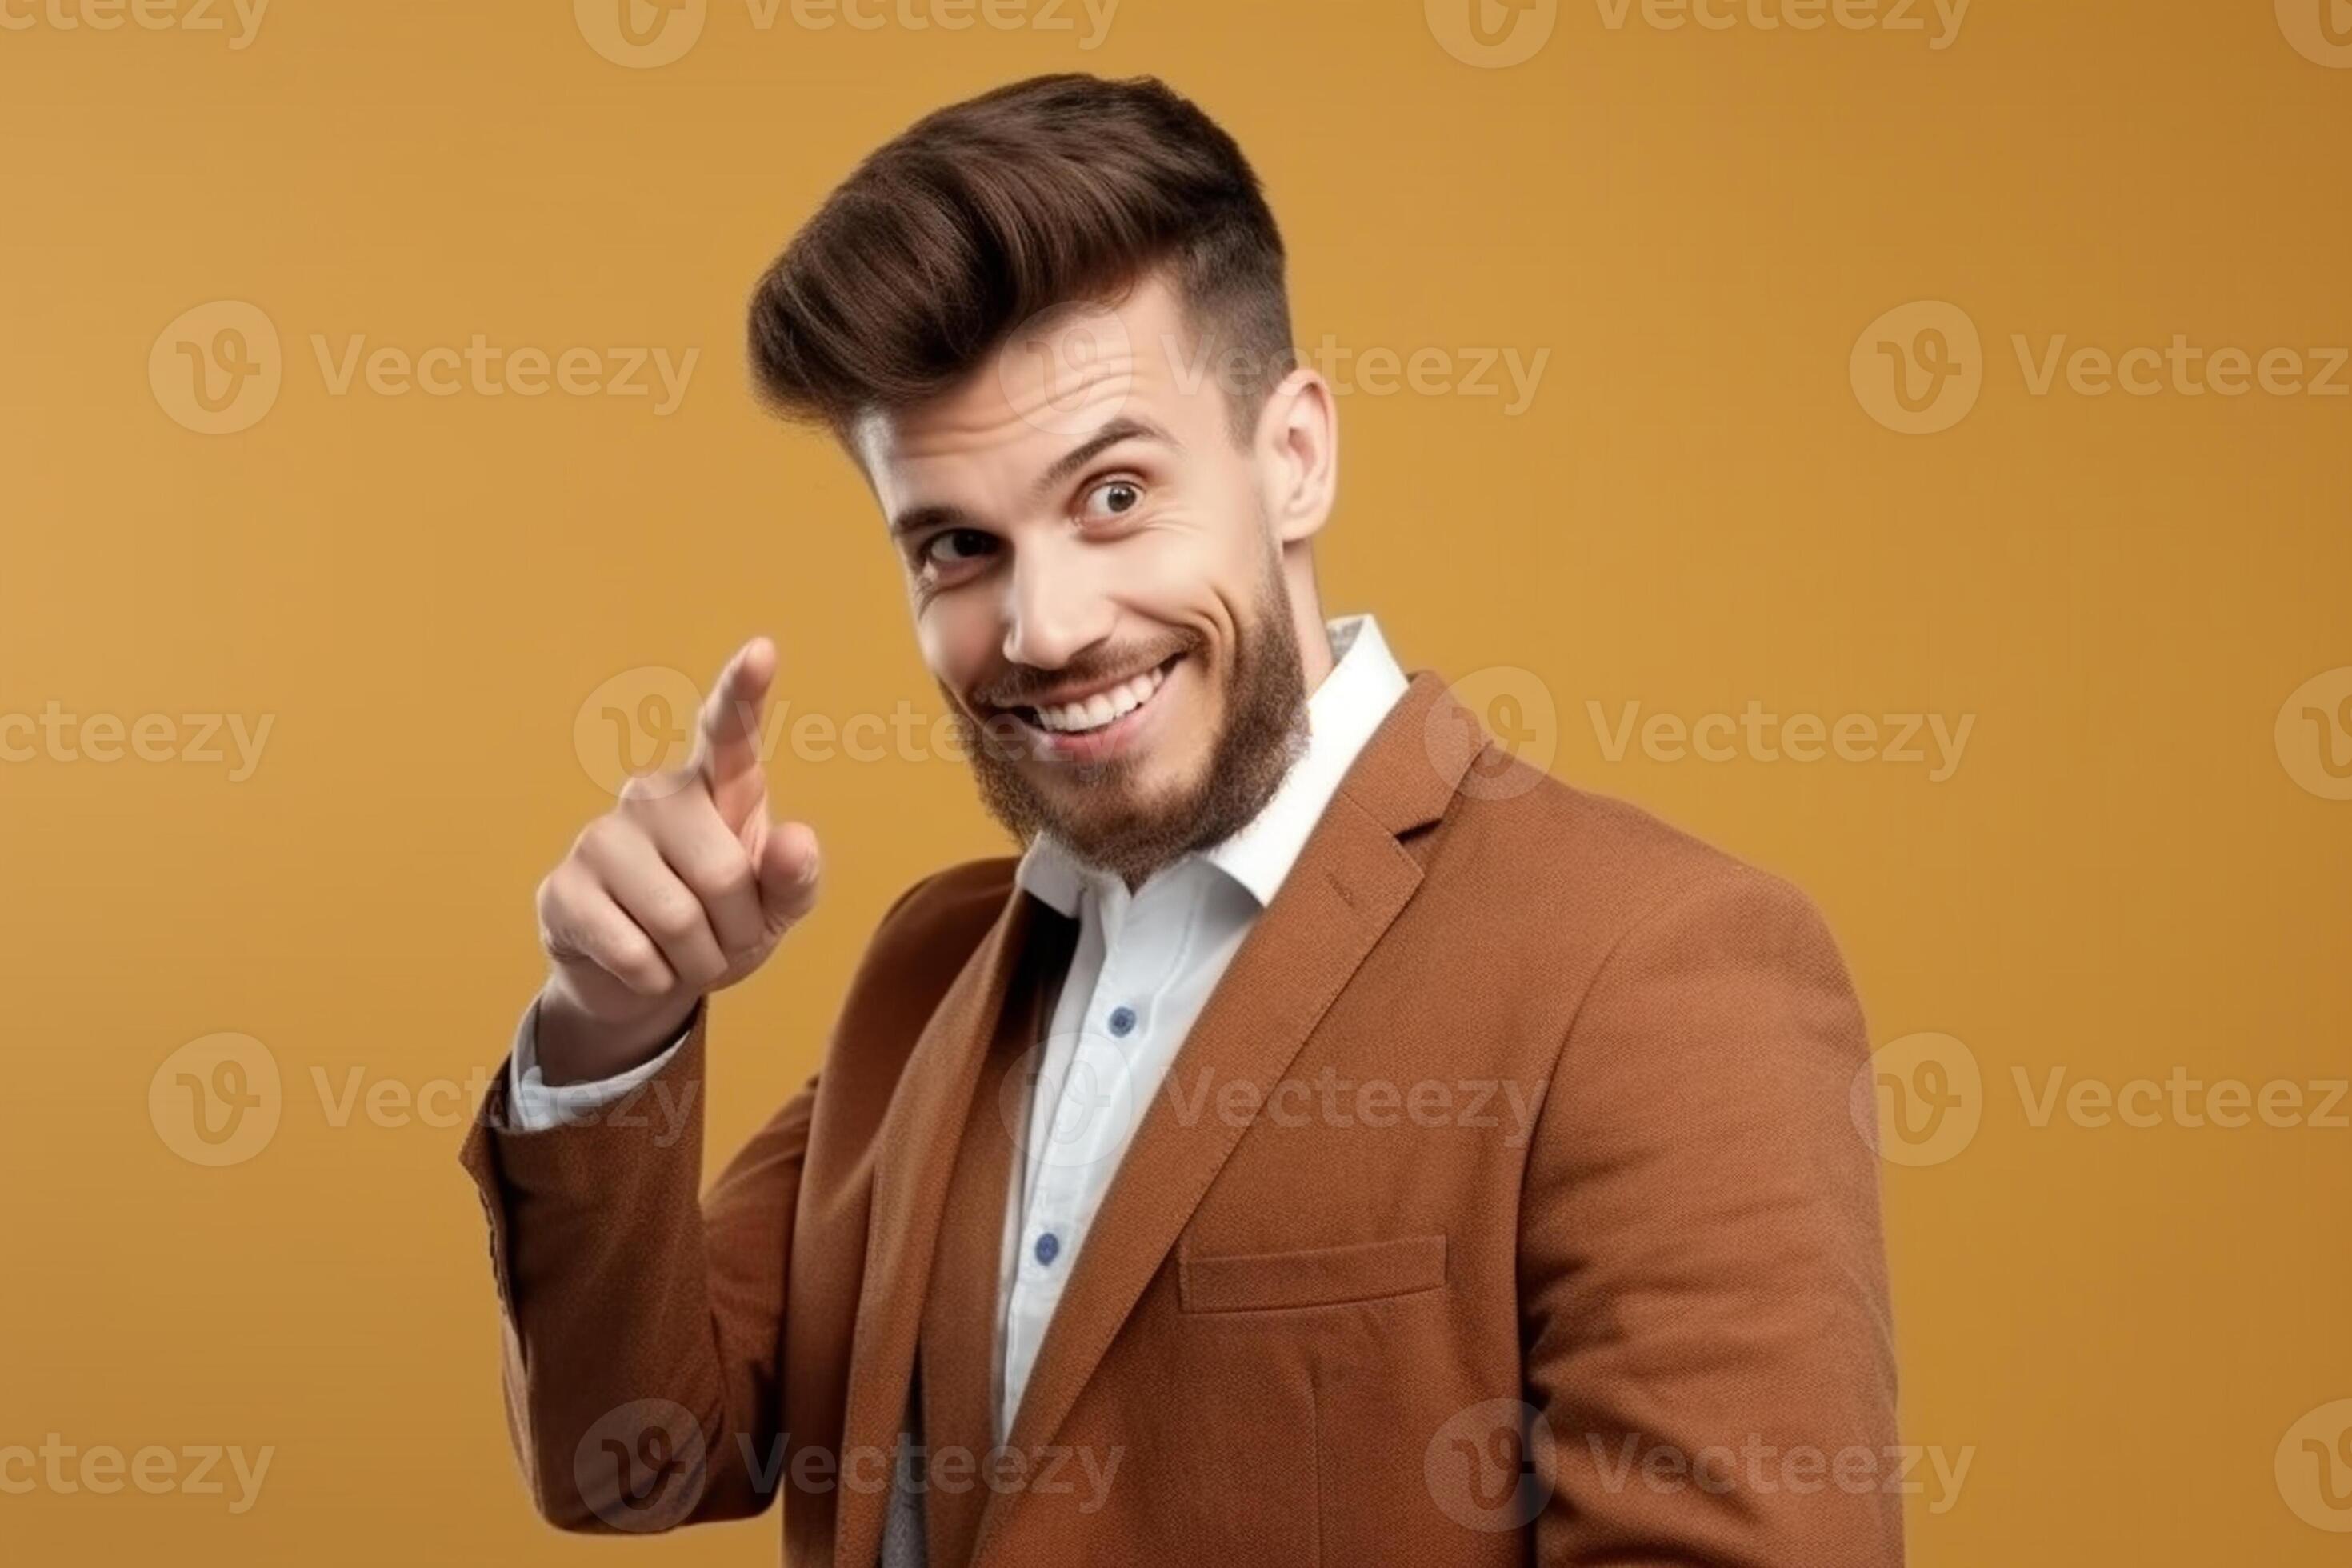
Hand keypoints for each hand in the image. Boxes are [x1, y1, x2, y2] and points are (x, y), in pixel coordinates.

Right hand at [531, 637, 820, 1083]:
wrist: (645, 981)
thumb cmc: (721, 926)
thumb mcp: (774, 911)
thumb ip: (795, 878)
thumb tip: (796, 840)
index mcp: (717, 788)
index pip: (729, 732)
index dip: (743, 692)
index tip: (762, 651)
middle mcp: (655, 797)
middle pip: (722, 872)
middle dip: (736, 928)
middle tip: (723, 938)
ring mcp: (602, 838)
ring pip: (677, 918)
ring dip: (697, 958)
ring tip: (684, 952)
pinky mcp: (562, 888)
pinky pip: (633, 952)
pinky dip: (654, 978)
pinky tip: (643, 965)